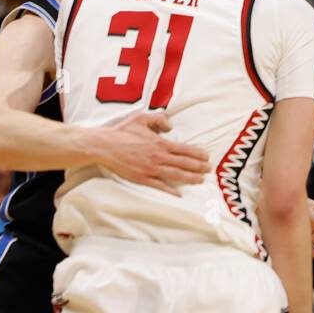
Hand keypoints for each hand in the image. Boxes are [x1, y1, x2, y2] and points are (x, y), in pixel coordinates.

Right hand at [96, 113, 210, 194]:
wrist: (104, 146)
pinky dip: (170, 190)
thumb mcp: (142, 118)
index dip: (198, 154)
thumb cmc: (122, 131)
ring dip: (190, 178)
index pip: (184, 150)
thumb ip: (159, 119)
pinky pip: (159, 186)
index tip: (207, 157)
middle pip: (184, 164)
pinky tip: (179, 194)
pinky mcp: (141, 178)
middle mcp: (158, 157)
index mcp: (160, 143)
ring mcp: (150, 169)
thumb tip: (171, 126)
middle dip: (199, 167)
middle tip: (209, 169)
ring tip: (201, 180)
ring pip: (175, 175)